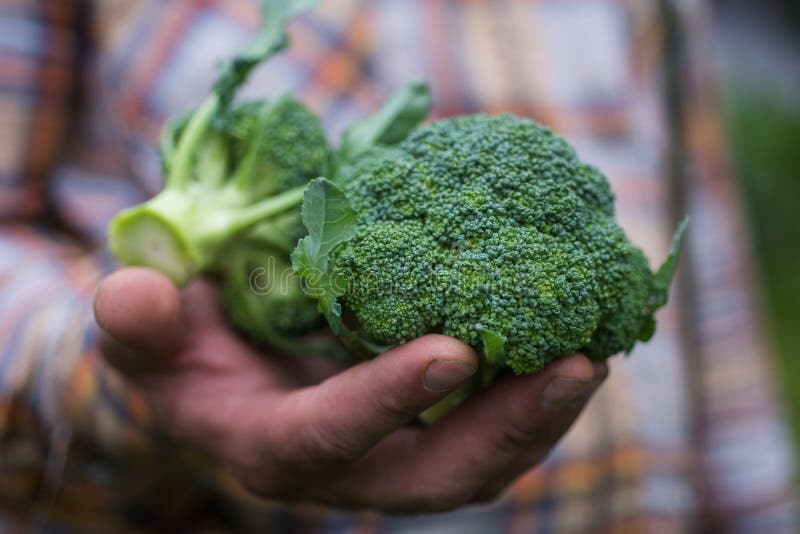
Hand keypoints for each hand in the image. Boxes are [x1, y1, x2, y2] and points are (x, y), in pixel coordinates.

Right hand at [94, 267, 607, 512]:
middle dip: (508, 430)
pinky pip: (487, 430)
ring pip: (477, 464)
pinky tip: (569, 344)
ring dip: (540, 419)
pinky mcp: (421, 431)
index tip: (454, 350)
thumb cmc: (180, 348)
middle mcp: (341, 468)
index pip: (328, 437)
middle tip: (576, 366)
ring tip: (593, 356)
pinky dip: (532, 399)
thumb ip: (135, 324)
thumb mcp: (144, 333)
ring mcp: (388, 456)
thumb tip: (138, 298)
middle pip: (434, 477)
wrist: (219, 372)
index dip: (385, 401)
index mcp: (269, 444)